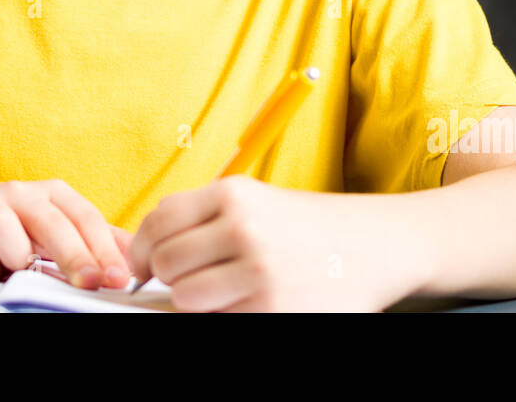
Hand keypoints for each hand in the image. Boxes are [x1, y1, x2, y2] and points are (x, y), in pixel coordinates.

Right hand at [0, 179, 131, 289]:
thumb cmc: (12, 231)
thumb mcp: (56, 233)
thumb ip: (95, 242)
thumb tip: (138, 259)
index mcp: (52, 195)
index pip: (85, 218)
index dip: (104, 249)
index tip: (118, 280)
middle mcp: (18, 193)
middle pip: (51, 221)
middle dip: (73, 255)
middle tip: (89, 284)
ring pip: (2, 224)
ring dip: (16, 253)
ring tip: (19, 270)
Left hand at [127, 175, 393, 311]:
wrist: (375, 245)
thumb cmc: (304, 228)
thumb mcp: (254, 203)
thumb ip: (201, 220)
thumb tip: (141, 254)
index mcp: (233, 194)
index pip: (158, 221)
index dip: (140, 249)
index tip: (142, 266)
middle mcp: (243, 228)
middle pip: (165, 263)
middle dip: (169, 277)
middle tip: (192, 279)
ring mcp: (259, 272)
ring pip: (185, 298)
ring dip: (194, 303)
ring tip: (222, 294)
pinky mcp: (272, 310)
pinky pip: (217, 321)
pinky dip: (224, 317)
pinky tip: (246, 305)